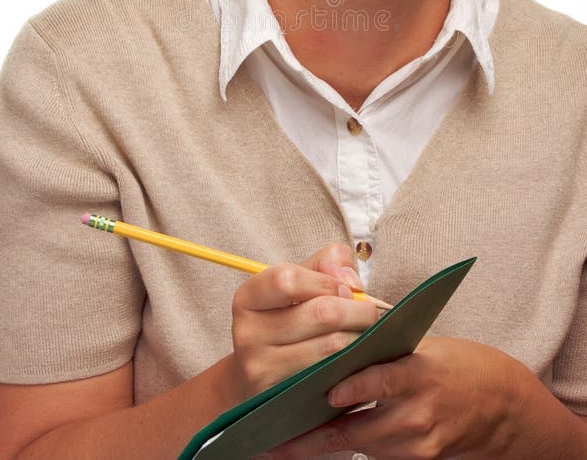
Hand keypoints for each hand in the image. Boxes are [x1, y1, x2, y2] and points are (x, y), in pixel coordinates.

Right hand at [230, 243, 378, 400]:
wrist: (261, 373)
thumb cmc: (287, 318)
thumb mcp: (300, 282)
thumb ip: (327, 263)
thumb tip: (350, 281)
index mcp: (249, 297)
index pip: (288, 279)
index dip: (326, 281)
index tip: (347, 289)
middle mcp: (248, 333)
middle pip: (320, 313)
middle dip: (358, 310)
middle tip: (371, 313)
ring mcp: (261, 368)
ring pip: (331, 346)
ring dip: (360, 337)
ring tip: (367, 333)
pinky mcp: (281, 396)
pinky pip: (332, 375)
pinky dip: (352, 363)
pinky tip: (357, 357)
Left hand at [256, 336, 535, 458]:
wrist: (500, 404)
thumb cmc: (454, 365)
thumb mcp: (422, 346)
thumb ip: (380, 343)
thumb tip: (336, 330)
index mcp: (417, 373)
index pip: (382, 380)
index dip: (354, 388)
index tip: (326, 391)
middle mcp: (417, 414)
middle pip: (358, 430)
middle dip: (314, 436)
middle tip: (276, 436)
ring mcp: (417, 444)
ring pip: (360, 445)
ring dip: (325, 443)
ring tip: (285, 441)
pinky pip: (375, 455)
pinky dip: (350, 447)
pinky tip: (320, 444)